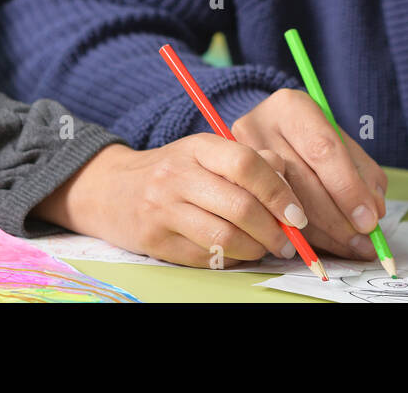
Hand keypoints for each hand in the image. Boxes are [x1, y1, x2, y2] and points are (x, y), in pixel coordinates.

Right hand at [31, 138, 309, 266]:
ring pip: (224, 237)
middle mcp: (178, 176)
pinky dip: (230, 260)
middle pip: (240, 207)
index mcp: (199, 147)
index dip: (278, 192)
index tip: (297, 214)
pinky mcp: (154, 241)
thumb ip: (250, 161)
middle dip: (274, 230)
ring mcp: (163, 209)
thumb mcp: (206, 153)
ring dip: (255, 250)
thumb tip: (290, 184)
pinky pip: (205, 258)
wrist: (110, 189)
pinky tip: (237, 254)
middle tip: (289, 241)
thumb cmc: (173, 170)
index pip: (246, 165)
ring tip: (265, 249)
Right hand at [232, 88, 387, 259]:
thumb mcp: (340, 141)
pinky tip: (327, 244)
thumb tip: (372, 211)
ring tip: (353, 248)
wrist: (268, 130)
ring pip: (285, 205)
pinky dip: (306, 237)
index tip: (369, 219)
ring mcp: (238, 156)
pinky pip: (272, 219)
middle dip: (338, 219)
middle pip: (302, 181)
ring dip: (325, 234)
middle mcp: (259, 126)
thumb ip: (362, 172)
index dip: (347, 188)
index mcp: (291, 107)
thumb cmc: (311, 135)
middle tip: (365, 241)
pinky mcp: (231, 183)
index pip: (322, 149)